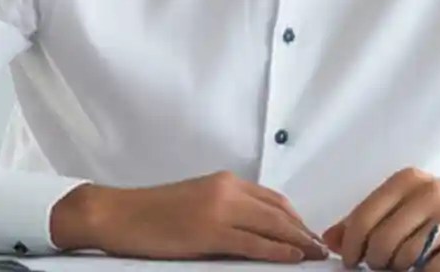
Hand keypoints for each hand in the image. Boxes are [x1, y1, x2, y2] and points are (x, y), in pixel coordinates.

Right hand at [50, 171, 327, 263]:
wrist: (118, 214)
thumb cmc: (152, 214)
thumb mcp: (196, 204)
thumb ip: (227, 211)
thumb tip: (258, 233)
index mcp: (224, 182)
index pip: (273, 199)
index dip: (296, 218)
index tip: (309, 234)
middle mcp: (226, 189)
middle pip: (279, 211)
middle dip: (303, 231)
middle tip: (321, 249)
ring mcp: (218, 208)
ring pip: (271, 224)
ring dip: (298, 241)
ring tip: (315, 255)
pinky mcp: (208, 230)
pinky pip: (253, 242)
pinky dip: (277, 250)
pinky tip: (293, 257)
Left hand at [321, 168, 439, 270]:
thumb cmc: (438, 208)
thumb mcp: (401, 202)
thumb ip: (365, 218)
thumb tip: (331, 240)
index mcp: (407, 181)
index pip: (365, 216)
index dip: (351, 244)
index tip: (350, 258)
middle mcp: (431, 194)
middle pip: (383, 239)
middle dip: (374, 259)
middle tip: (377, 264)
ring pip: (406, 256)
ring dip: (397, 268)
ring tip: (400, 265)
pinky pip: (434, 269)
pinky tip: (421, 269)